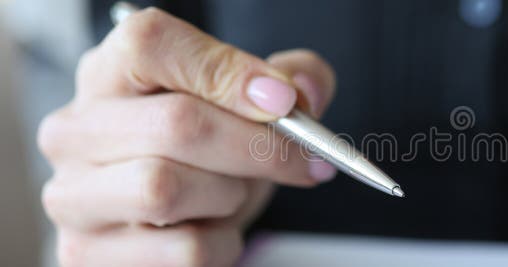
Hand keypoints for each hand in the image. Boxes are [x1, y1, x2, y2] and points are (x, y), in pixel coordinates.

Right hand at [38, 7, 336, 266]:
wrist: (179, 223)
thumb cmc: (210, 154)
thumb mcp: (247, 107)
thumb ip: (288, 79)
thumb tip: (302, 92)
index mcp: (110, 73)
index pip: (150, 43)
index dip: (228, 71)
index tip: (286, 101)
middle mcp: (77, 130)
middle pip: (175, 122)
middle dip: (259, 145)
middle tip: (304, 160)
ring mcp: (73, 196)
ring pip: (165, 188)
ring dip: (229, 195)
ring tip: (234, 193)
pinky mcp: (89, 254)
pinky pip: (183, 249)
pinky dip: (223, 242)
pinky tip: (215, 229)